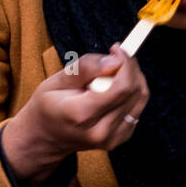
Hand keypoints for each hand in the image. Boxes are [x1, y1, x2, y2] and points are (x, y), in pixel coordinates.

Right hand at [1, 46, 149, 186]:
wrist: (45, 137)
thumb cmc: (48, 105)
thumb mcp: (55, 81)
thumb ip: (85, 69)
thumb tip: (115, 60)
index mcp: (81, 115)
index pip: (122, 87)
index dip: (125, 63)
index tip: (116, 49)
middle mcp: (101, 130)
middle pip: (134, 90)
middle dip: (128, 67)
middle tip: (111, 57)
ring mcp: (112, 138)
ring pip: (140, 97)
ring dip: (131, 78)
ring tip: (109, 74)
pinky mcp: (121, 137)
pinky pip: (137, 106)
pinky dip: (129, 92)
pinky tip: (111, 90)